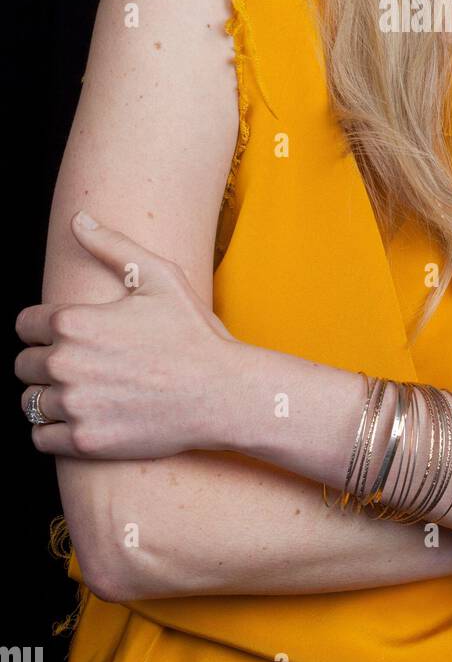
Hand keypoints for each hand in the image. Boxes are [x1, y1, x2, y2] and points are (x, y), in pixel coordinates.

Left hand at [15, 211, 237, 457]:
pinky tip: (83, 418)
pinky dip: (54, 431)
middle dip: (45, 362)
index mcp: (74, 321)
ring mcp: (73, 405)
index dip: (43, 328)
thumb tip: (80, 219)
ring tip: (84, 392)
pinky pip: (41, 438)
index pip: (24, 325)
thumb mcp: (159, 277)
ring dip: (50, 397)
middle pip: (23, 365)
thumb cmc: (191, 333)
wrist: (219, 393)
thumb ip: (112, 246)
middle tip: (80, 365)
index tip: (67, 336)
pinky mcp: (83, 442)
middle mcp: (65, 363)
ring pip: (30, 402)